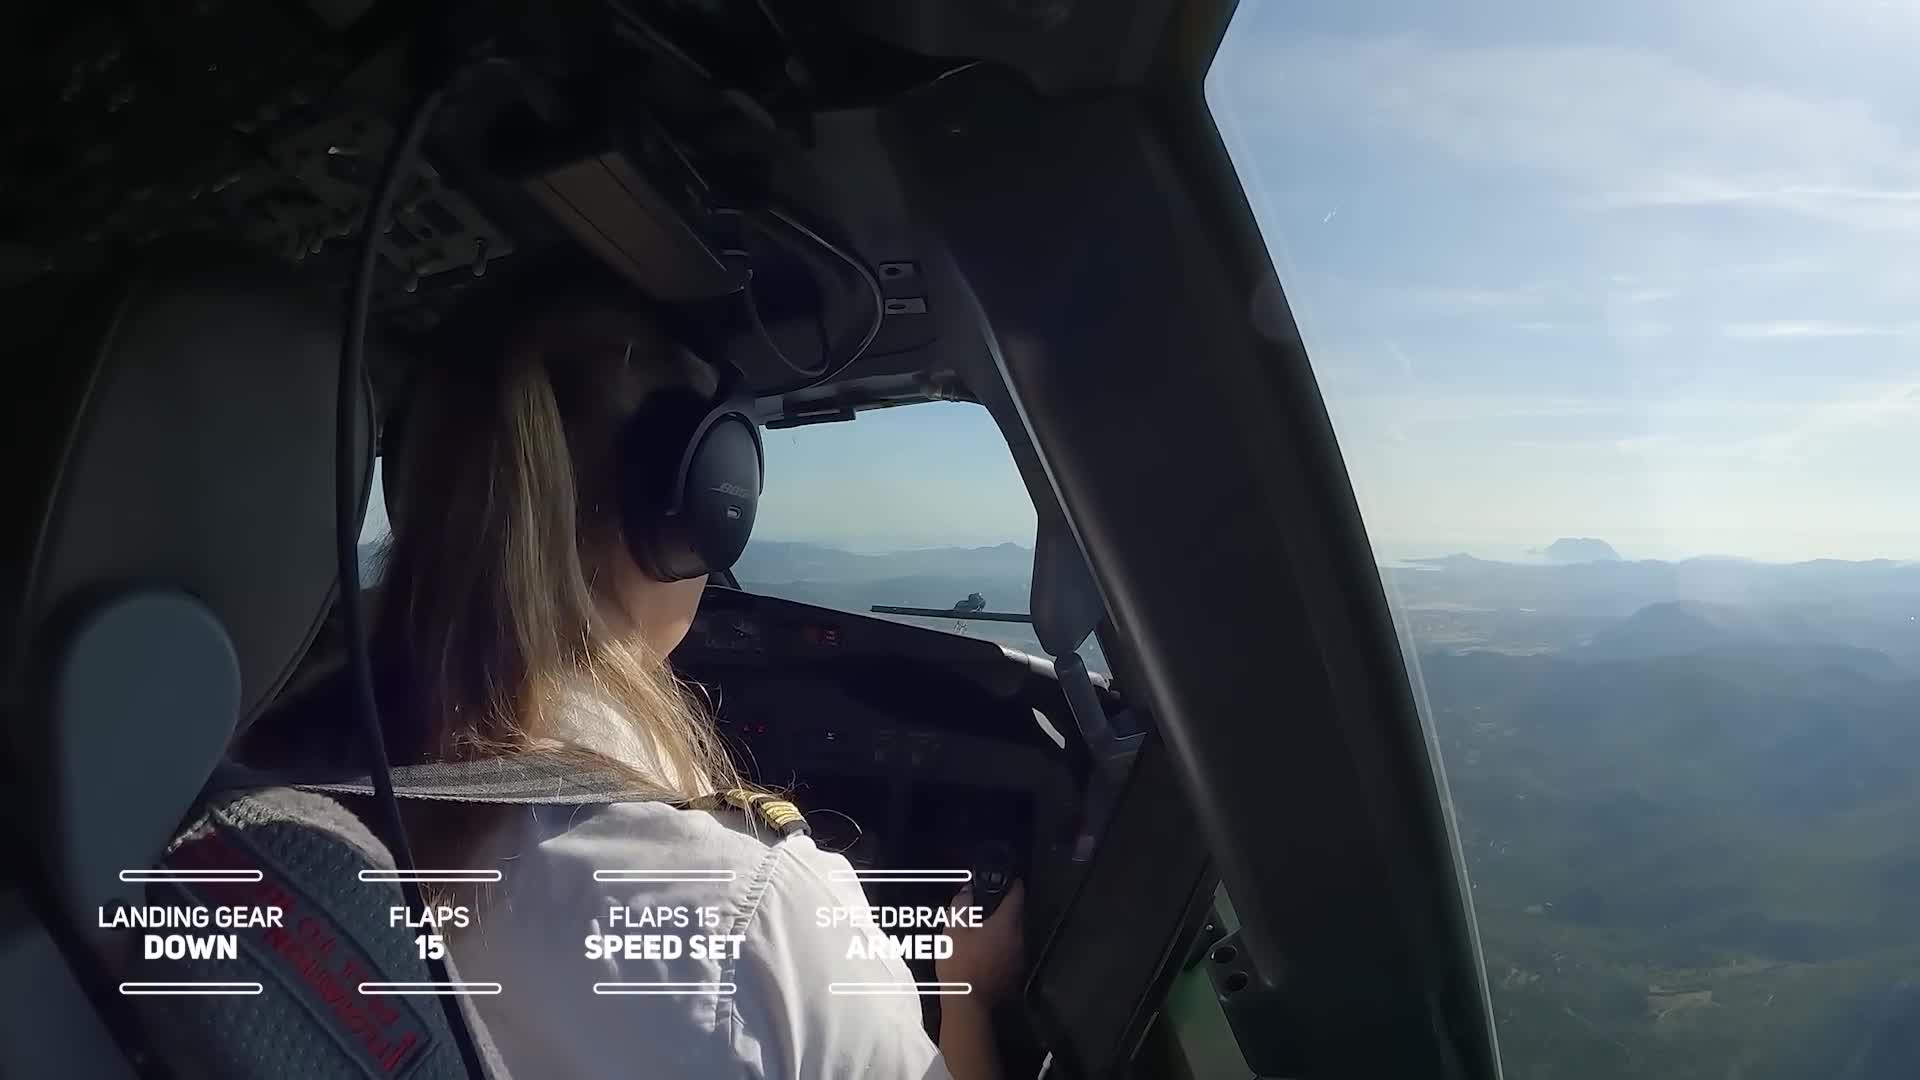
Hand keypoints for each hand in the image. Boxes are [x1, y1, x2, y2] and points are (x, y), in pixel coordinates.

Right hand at [937, 880, 1025, 1003]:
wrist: (969, 1003)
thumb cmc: (962, 961)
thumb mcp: (954, 928)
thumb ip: (962, 904)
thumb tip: (967, 891)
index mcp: (1008, 922)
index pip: (1018, 894)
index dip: (1012, 883)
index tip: (1006, 879)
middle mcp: (1019, 938)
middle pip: (1017, 915)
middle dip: (1004, 908)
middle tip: (987, 906)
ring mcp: (1019, 958)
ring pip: (1013, 935)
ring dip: (1002, 930)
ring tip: (982, 930)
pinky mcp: (1014, 975)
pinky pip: (1009, 953)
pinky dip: (1000, 949)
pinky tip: (984, 953)